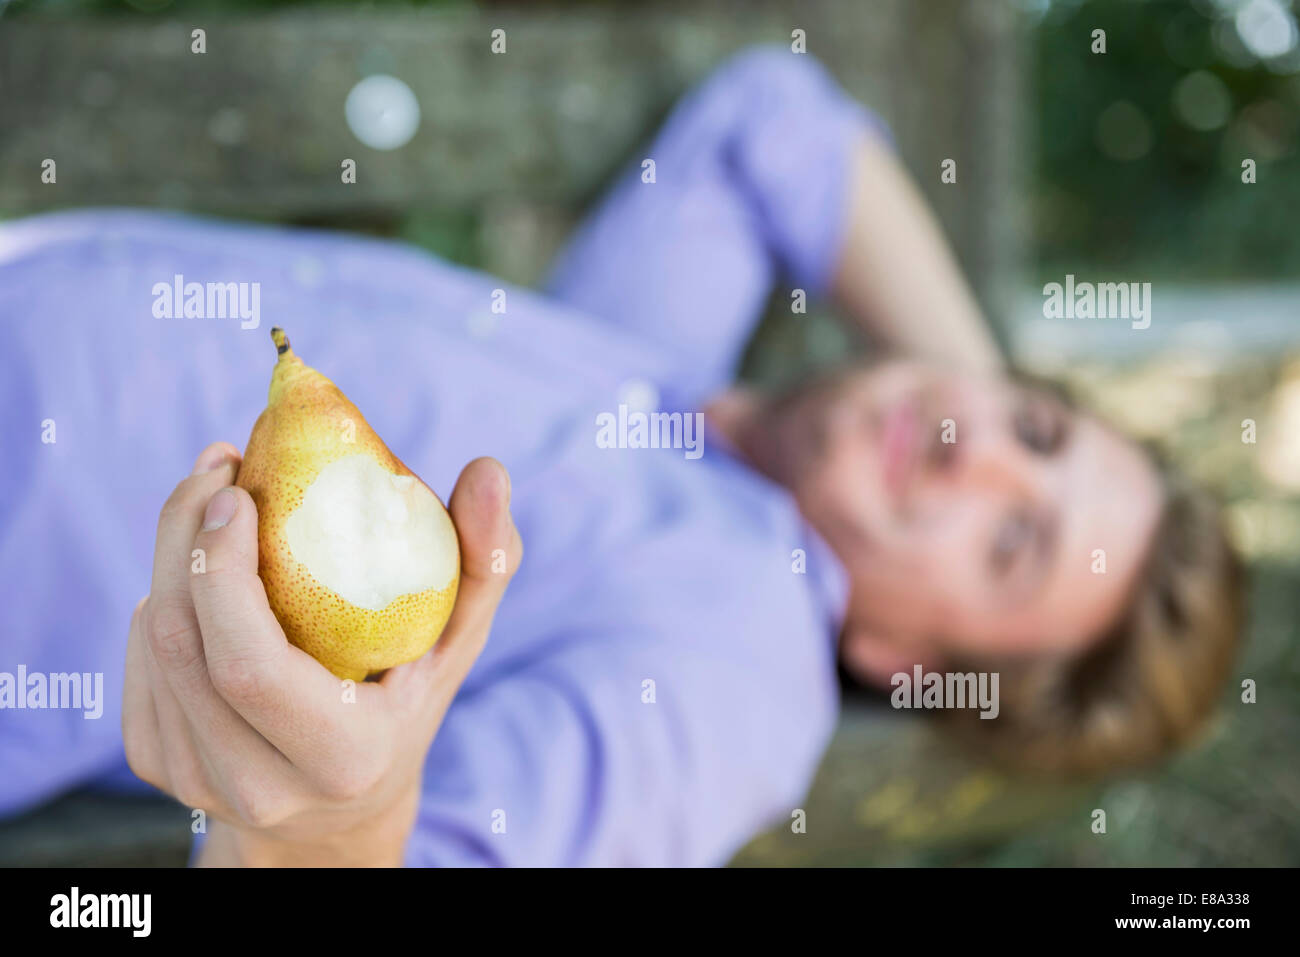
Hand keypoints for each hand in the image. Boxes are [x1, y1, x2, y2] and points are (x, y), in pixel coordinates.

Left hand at [122, 442, 521, 865]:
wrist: (345, 805)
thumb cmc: (409, 700)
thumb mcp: (458, 642)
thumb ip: (484, 560)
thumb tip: (488, 470)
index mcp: (342, 756)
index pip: (251, 667)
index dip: (224, 573)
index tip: (239, 493)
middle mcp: (264, 786)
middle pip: (186, 648)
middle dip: (184, 540)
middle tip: (218, 471)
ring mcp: (203, 786)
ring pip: (154, 652)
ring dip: (169, 561)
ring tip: (209, 505)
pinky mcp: (162, 773)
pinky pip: (138, 670)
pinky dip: (158, 606)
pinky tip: (195, 580)